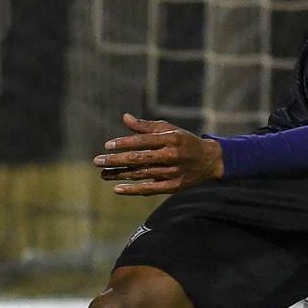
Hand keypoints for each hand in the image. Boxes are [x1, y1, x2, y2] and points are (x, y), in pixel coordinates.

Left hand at [93, 113, 223, 195]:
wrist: (210, 160)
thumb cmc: (185, 141)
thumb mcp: (169, 129)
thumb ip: (146, 126)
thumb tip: (125, 117)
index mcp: (170, 138)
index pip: (142, 141)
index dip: (123, 143)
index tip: (107, 146)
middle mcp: (171, 155)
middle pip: (138, 159)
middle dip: (115, 160)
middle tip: (98, 161)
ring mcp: (172, 172)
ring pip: (141, 174)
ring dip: (120, 175)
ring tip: (103, 174)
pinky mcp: (173, 186)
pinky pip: (149, 189)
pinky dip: (133, 190)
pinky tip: (118, 189)